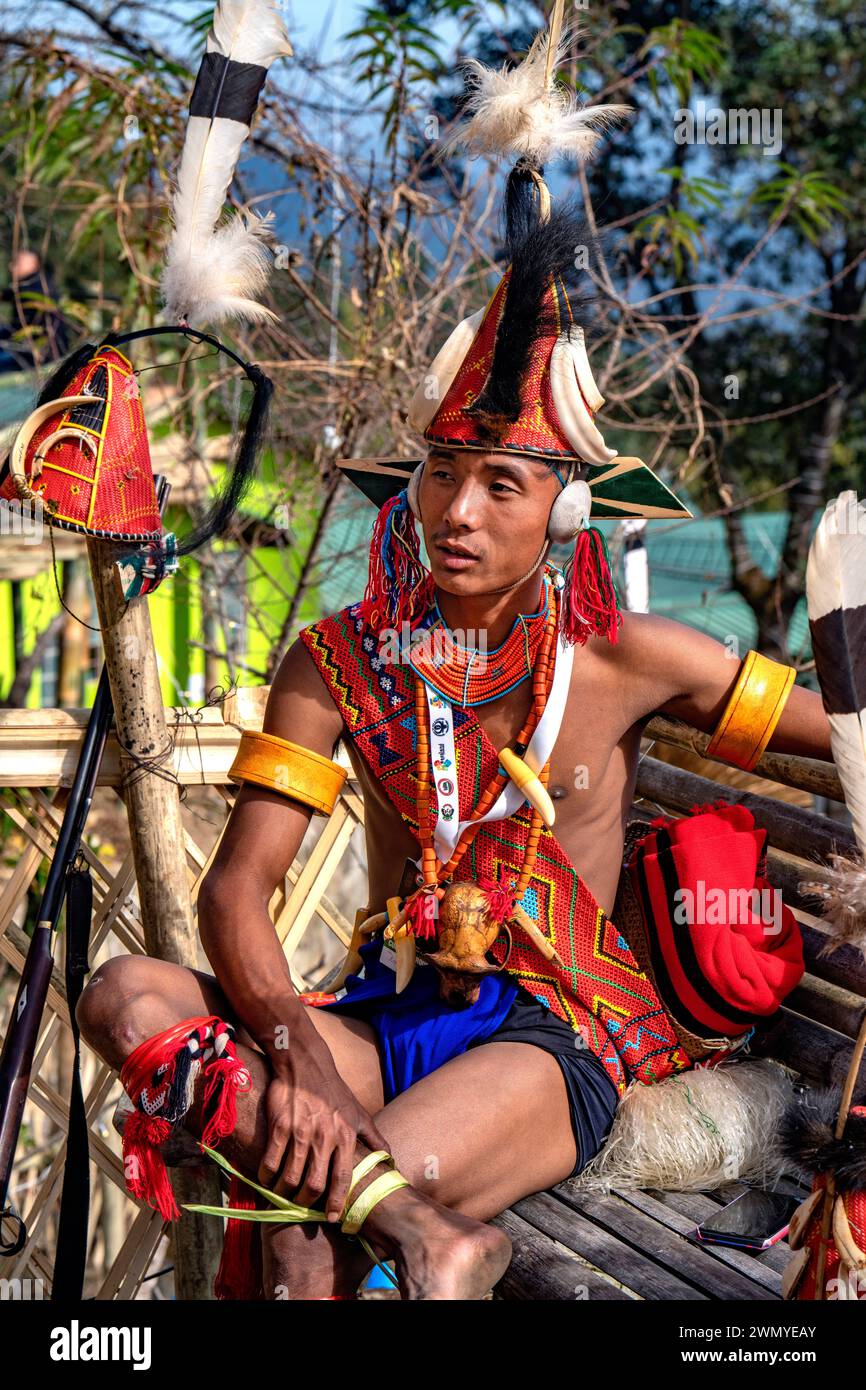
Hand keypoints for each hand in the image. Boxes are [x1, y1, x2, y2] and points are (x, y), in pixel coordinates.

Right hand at [259, 1040, 387, 1223]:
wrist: (306, 1064)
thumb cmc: (335, 1091)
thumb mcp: (360, 1113)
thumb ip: (375, 1138)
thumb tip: (390, 1160)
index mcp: (346, 1137)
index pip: (342, 1179)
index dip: (337, 1203)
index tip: (333, 1219)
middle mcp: (325, 1138)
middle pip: (314, 1185)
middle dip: (307, 1201)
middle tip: (301, 1206)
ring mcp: (301, 1133)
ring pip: (291, 1178)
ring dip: (284, 1192)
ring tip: (282, 1195)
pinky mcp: (280, 1127)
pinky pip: (271, 1162)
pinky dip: (266, 1176)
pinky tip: (266, 1179)